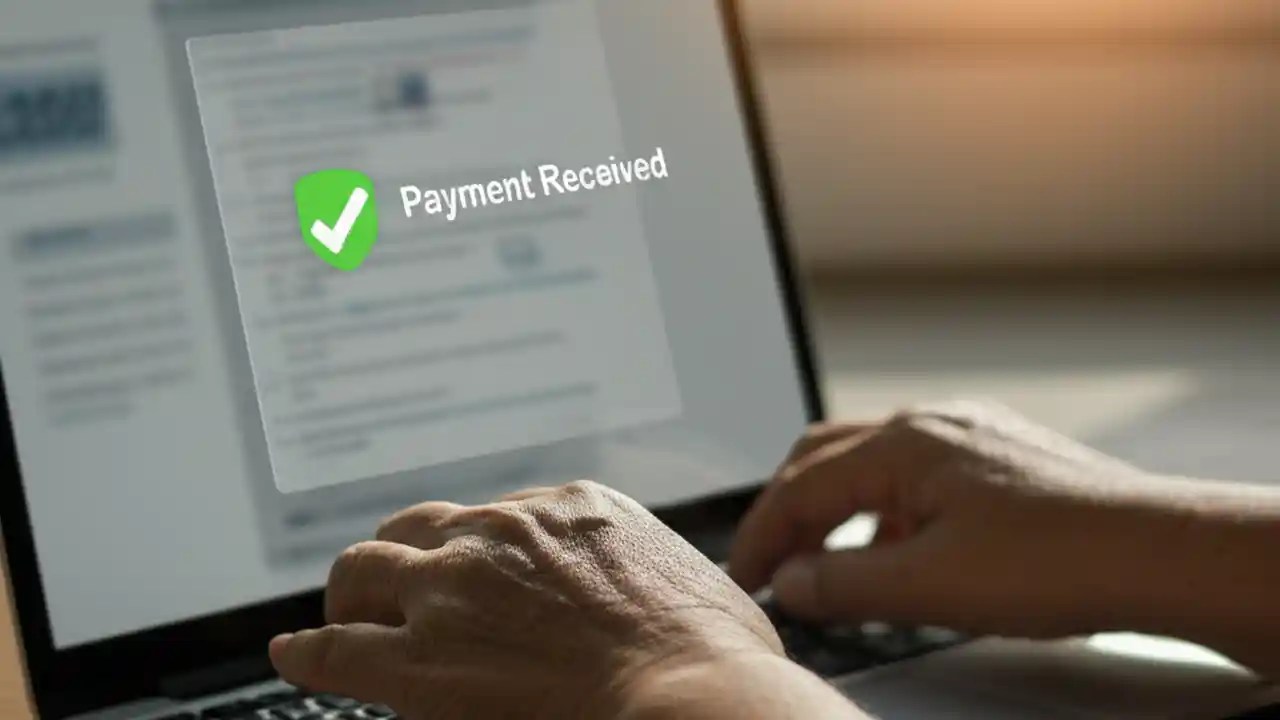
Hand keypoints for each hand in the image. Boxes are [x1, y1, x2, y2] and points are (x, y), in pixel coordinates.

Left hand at [268, 481, 792, 719]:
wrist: (692, 701)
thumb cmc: (714, 655)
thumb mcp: (697, 579)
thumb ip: (655, 571)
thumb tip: (669, 585)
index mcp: (569, 508)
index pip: (499, 518)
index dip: (483, 551)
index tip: (481, 576)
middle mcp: (501, 535)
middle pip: (421, 524)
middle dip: (409, 553)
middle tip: (403, 585)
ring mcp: (454, 593)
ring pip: (364, 568)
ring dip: (352, 590)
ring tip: (342, 610)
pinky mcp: (421, 665)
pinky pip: (336, 649)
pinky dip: (308, 651)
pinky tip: (294, 654)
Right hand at [729, 399, 1279, 649]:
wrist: (1156, 549)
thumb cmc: (1056, 557)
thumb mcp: (927, 585)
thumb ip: (844, 582)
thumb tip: (793, 581)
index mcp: (901, 444)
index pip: (800, 486)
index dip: (761, 536)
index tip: (746, 577)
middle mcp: (930, 424)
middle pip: (826, 458)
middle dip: (789, 511)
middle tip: (773, 563)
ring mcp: (969, 434)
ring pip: (874, 465)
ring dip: (839, 512)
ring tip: (831, 565)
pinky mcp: (1001, 456)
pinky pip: (918, 474)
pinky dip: (886, 511)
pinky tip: (903, 550)